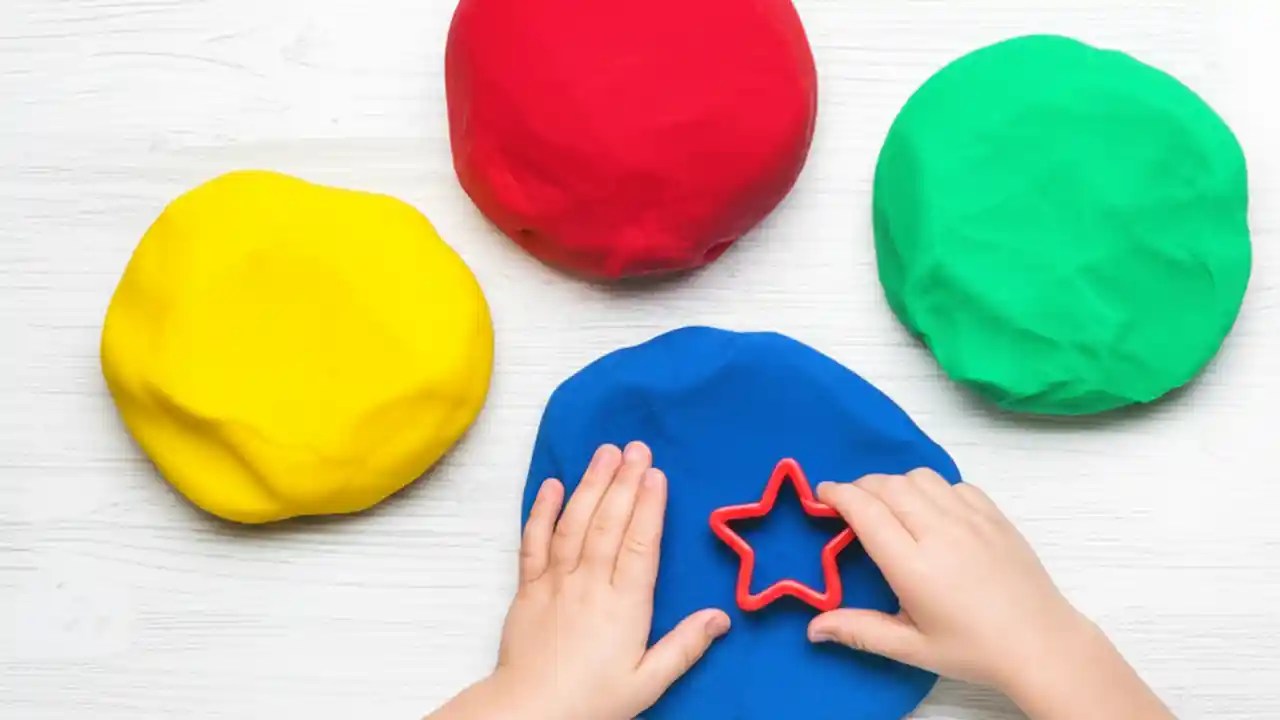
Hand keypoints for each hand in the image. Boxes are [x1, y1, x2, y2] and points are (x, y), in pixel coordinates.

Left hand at [428, 442, 730, 719]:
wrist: (530, 714)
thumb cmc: (592, 702)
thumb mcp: (648, 682)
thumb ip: (684, 646)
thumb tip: (721, 617)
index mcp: (625, 606)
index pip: (640, 545)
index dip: (648, 506)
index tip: (655, 474)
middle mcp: (590, 585)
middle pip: (608, 523)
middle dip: (623, 481)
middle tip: (635, 448)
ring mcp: (555, 583)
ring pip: (574, 524)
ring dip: (590, 485)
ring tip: (604, 453)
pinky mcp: (528, 589)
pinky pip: (533, 542)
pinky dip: (542, 512)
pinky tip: (553, 485)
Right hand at [808, 470, 1171, 719]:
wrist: (1041, 644)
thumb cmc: (973, 649)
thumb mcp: (912, 647)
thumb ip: (861, 631)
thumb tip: (813, 628)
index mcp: (914, 565)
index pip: (866, 510)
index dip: (838, 495)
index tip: (822, 494)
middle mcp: (940, 532)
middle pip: (889, 485)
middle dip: (862, 486)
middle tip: (850, 503)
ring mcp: (971, 519)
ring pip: (921, 477)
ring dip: (897, 484)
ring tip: (890, 505)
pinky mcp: (994, 515)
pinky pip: (954, 484)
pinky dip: (933, 489)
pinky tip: (932, 512)